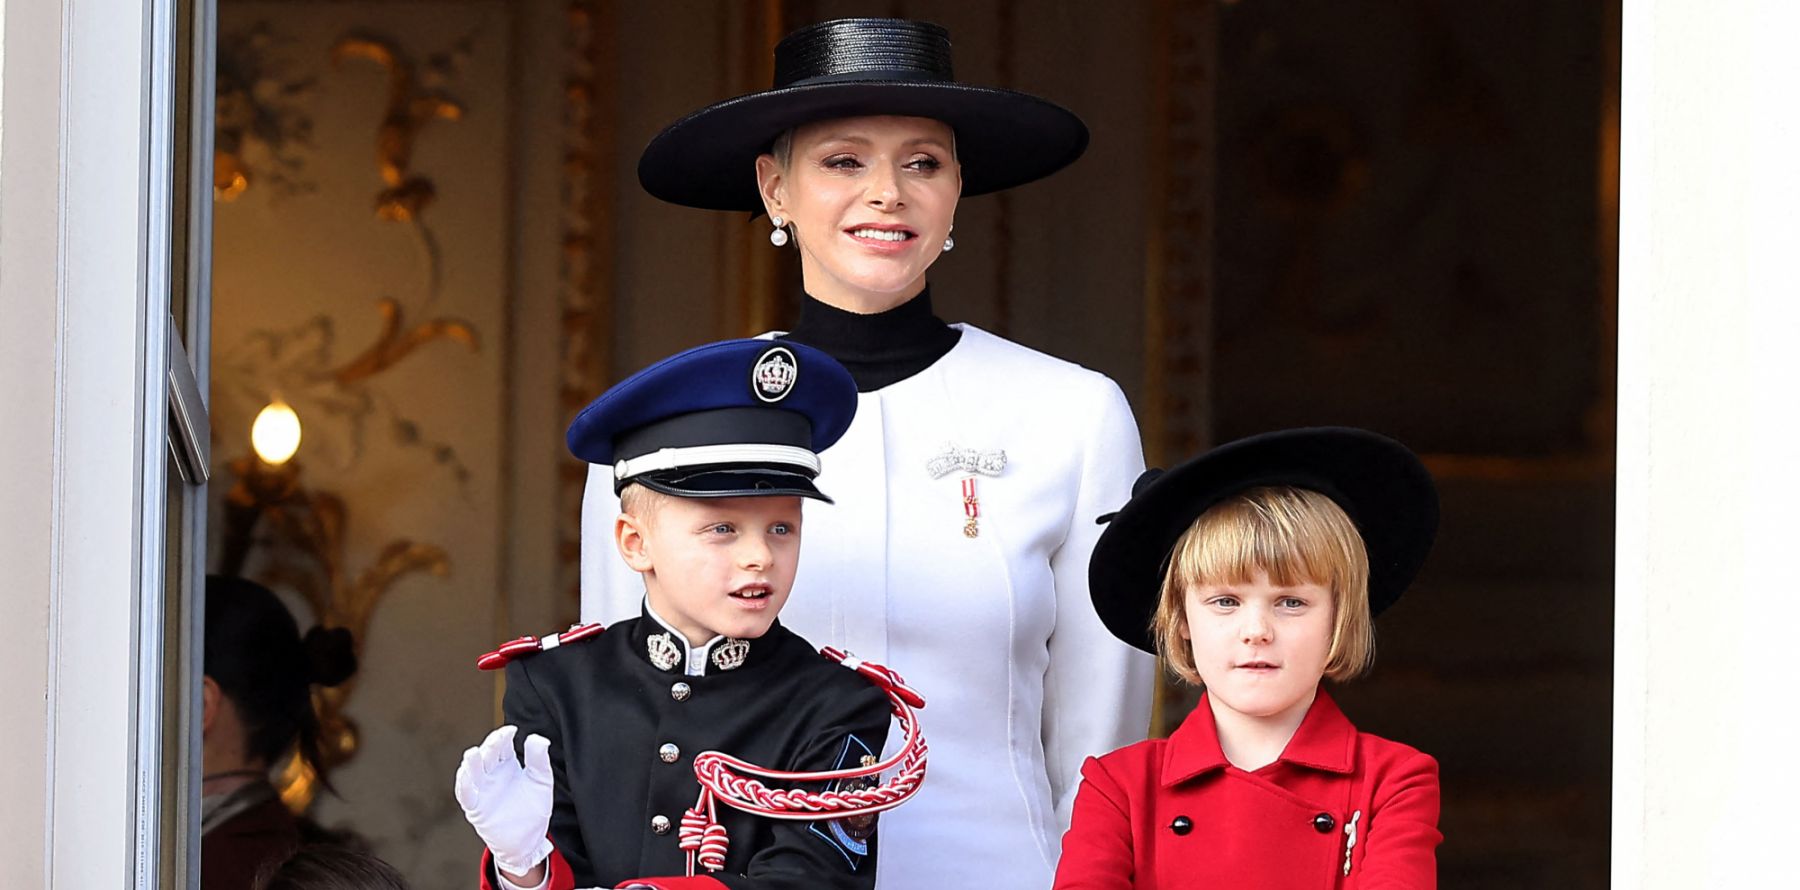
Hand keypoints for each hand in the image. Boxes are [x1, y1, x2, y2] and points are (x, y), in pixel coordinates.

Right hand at [454, 725, 555, 875]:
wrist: (529, 839)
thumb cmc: (533, 808)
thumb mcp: (541, 781)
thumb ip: (538, 759)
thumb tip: (536, 737)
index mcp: (507, 764)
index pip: (501, 745)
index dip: (504, 736)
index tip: (512, 730)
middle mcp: (491, 774)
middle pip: (486, 755)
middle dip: (490, 746)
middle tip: (497, 740)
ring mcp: (482, 790)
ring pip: (471, 772)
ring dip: (471, 763)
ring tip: (474, 753)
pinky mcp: (476, 808)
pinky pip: (466, 795)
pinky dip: (464, 785)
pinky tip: (466, 776)